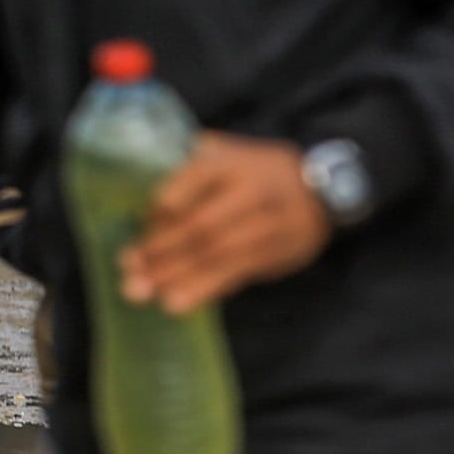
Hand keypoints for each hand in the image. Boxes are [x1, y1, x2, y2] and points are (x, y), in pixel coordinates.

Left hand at [118, 131, 332, 315]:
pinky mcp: (274, 254)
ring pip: (217, 255)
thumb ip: (187, 163)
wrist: (325, 188)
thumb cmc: (259, 170)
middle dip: (160, 250)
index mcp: (230, 163)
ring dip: (176, 276)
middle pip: (200, 225)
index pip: (188, 184)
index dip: (157, 210)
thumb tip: (137, 183)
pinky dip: (204, 290)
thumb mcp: (226, 151)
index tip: (134, 229)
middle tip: (128, 269)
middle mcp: (249, 193)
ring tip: (141, 292)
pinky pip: (235, 274)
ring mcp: (265, 226)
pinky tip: (176, 303)